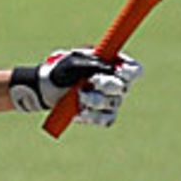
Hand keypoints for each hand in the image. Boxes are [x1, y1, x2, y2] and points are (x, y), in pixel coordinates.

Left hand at [10, 49, 141, 126]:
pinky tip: (80, 110)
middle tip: (91, 81)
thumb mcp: (73, 61)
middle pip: (123, 88)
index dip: (129, 71)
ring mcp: (110, 102)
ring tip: (78, 94)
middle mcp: (117, 84)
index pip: (134, 70)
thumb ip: (91, 63)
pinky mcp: (101, 117)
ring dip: (94, 99)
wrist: (47, 88)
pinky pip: (104, 119)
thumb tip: (109, 69)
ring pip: (111, 104)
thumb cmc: (61, 70)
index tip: (118, 70)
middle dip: (107, 84)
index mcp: (114, 66)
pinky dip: (91, 115)